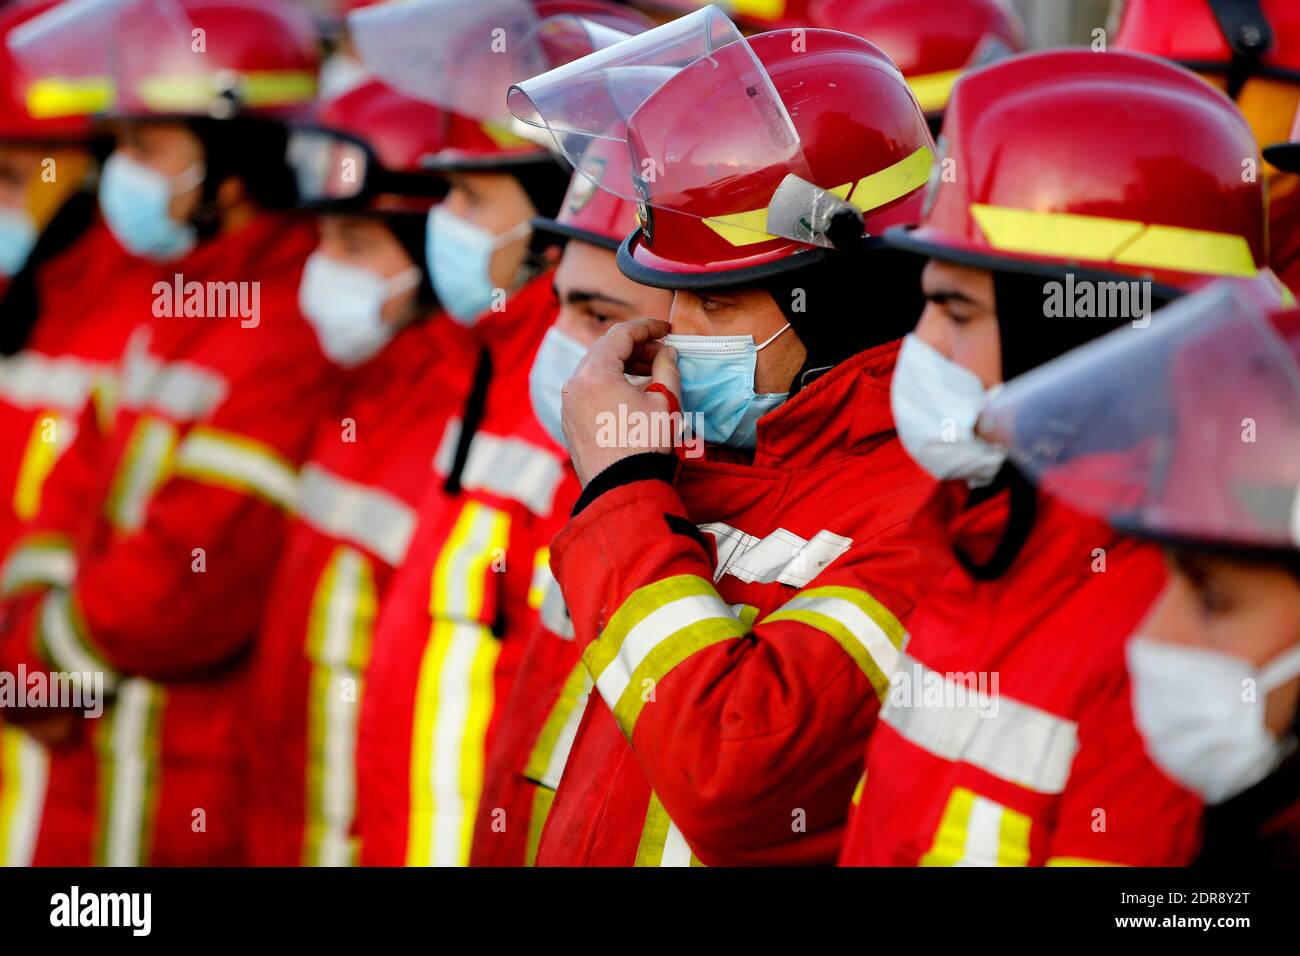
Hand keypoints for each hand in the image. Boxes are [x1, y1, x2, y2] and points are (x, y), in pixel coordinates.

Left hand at [561, 317, 682, 485]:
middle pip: (605, 349)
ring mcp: (569, 404)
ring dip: (623, 366)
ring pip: (595, 370)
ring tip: (651, 375)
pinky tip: (633, 394)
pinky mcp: (570, 422)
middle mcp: (575, 384)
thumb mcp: (666, 401)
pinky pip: (589, 391)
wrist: (622, 489)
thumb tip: (667, 352)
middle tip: (662, 354)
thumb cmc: (645, 446)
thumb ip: (667, 368)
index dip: (647, 327)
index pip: (621, 334)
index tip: (666, 329)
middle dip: (636, 348)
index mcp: (595, 373)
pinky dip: (610, 384)